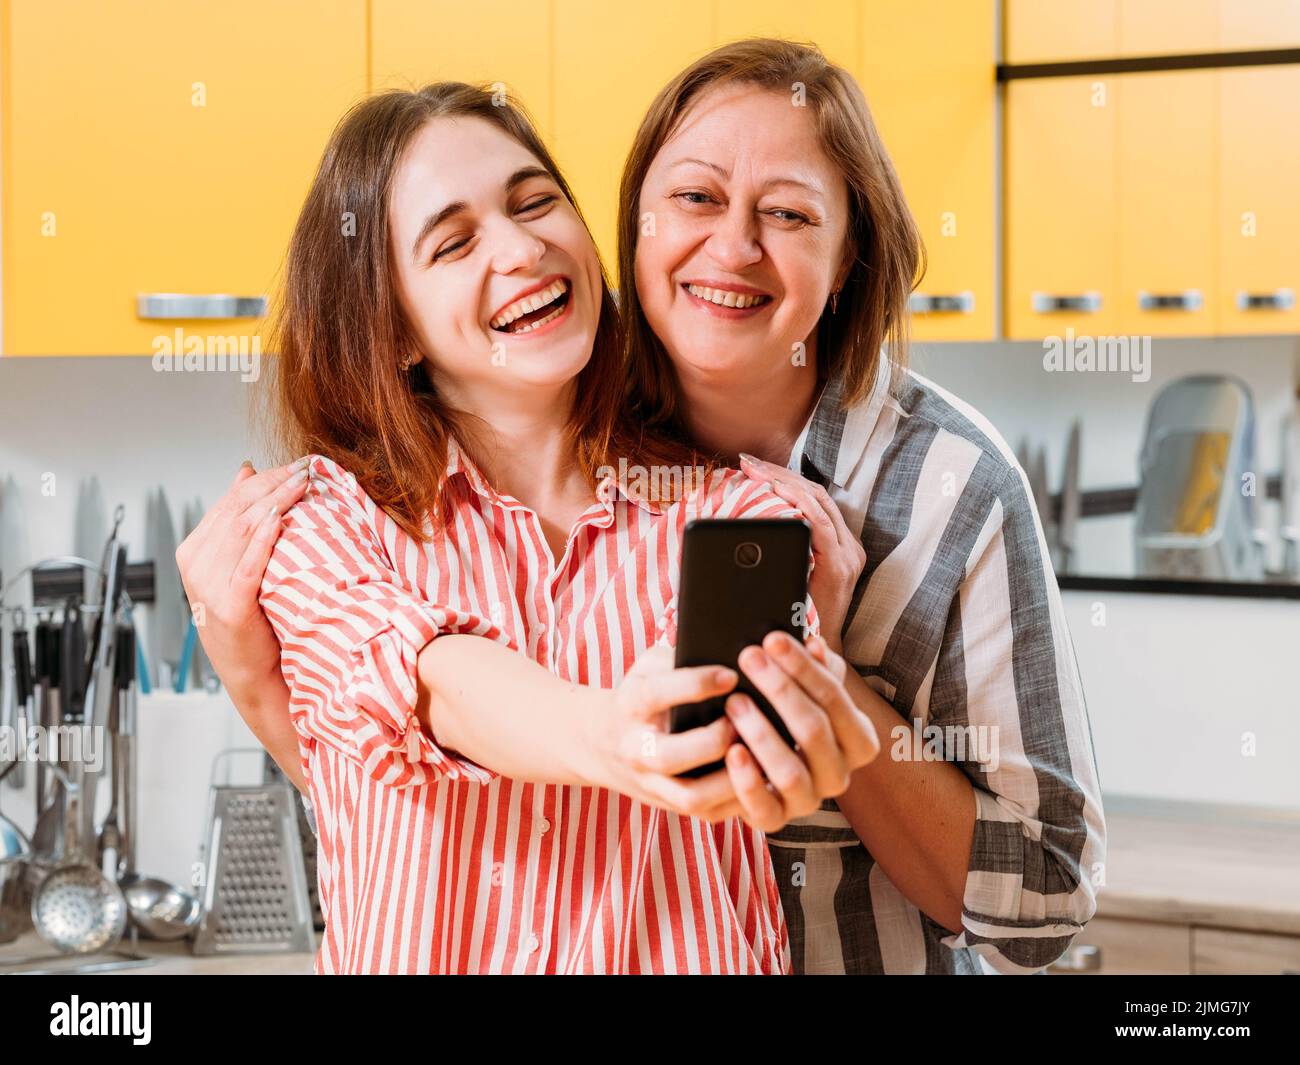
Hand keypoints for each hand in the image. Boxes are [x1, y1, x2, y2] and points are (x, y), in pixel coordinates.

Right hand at [176, 459, 309, 787]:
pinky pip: (247, 565)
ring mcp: (207, 587)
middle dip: (274, 484)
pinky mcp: (228, 607)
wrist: (254, 674)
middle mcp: (194, 565)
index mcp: (194, 550)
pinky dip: (264, 538)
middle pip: (237, 511)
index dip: (265, 479)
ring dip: (275, 501)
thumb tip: (247, 469)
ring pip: (242, 530)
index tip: (298, 464)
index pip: (230, 502)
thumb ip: (241, 518)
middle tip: (308, 467)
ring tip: (303, 483)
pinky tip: (281, 518)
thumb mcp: (243, 562)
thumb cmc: (256, 617)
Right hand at [584, 645, 746, 822]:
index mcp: (629, 706)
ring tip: (759, 754)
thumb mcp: (648, 667)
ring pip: (691, 796)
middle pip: (669, 755)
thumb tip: (728, 654)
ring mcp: (651, 783)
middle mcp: (635, 749)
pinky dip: (737, 799)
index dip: (694, 685)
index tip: (731, 675)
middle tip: (742, 722)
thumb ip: (678, 658)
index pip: (656, 694)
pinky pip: (707, 813)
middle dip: (712, 740)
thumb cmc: (639, 695)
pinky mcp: (670, 806)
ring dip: (730, 779)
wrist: (600, 743)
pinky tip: (760, 777)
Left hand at [721, 631, 878, 832]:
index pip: (836, 699)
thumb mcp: (806, 689)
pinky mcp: (775, 820)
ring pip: (789, 771)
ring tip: (734, 702)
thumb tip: (813, 644)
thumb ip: (814, 669)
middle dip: (780, 690)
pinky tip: (731, 751)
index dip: (804, 668)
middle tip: (747, 658)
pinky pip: (764, 809)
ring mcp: (808, 801)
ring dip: (761, 734)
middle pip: (813, 730)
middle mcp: (839, 775)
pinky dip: (747, 781)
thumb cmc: (786, 712)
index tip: (772, 639)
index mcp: (858, 740)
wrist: (761, 761)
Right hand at [739, 453, 864, 651]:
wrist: (824, 652)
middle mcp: (849, 552)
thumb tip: (753, 548)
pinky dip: (796, 493)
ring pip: (821, 499)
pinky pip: (821, 509)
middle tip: (749, 464)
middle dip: (781, 476)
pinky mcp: (844, 547)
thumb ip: (782, 576)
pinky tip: (773, 484)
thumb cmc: (803, 634)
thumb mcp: (790, 605)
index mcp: (838, 564)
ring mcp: (849, 548)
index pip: (815, 513)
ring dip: (788, 479)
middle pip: (818, 498)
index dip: (787, 490)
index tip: (759, 477)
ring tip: (756, 467)